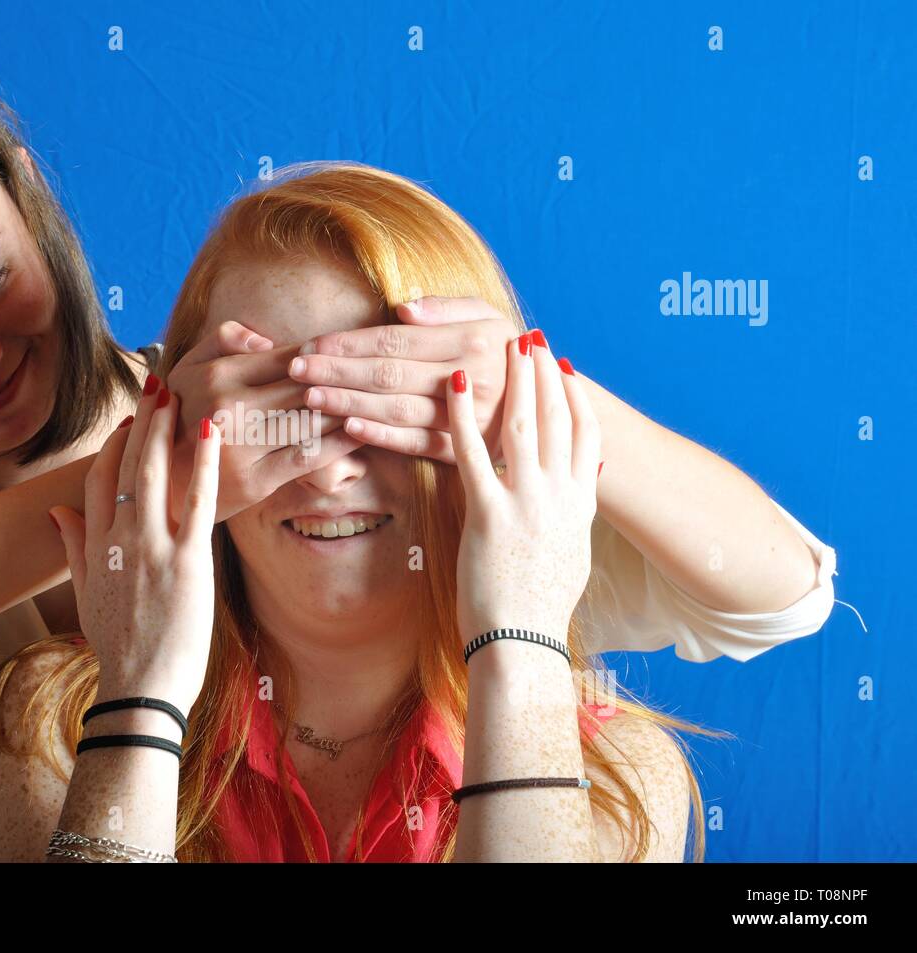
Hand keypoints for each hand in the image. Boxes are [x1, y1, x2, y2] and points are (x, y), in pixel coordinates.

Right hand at [49, 383, 221, 715]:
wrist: (141, 691)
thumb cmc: (119, 647)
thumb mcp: (86, 596)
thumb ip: (74, 549)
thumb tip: (57, 514)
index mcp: (95, 547)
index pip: (97, 481)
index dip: (113, 446)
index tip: (129, 421)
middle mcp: (120, 540)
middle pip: (126, 466)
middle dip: (142, 421)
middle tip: (156, 385)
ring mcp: (153, 549)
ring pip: (154, 474)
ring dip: (164, 428)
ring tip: (176, 393)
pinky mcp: (188, 563)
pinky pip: (197, 503)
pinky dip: (202, 464)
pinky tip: (208, 432)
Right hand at [167, 320, 362, 522]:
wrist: (161, 486)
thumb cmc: (178, 420)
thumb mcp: (186, 369)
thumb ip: (222, 339)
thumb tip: (267, 339)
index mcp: (217, 375)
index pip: (286, 357)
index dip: (323, 354)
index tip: (348, 352)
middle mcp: (230, 408)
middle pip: (305, 387)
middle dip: (343, 380)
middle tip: (376, 373)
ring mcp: (244, 446)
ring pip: (311, 420)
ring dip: (347, 410)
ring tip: (375, 400)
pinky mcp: (256, 481)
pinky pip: (309, 456)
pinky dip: (340, 444)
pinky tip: (360, 434)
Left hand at [285, 296, 513, 463]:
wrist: (550, 405)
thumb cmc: (507, 350)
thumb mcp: (489, 315)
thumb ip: (445, 308)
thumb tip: (401, 309)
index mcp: (472, 340)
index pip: (395, 341)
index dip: (350, 343)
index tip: (312, 343)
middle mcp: (470, 379)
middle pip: (388, 374)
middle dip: (337, 371)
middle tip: (296, 370)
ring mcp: (468, 418)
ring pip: (397, 409)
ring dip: (349, 403)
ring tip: (311, 398)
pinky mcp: (466, 450)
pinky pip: (417, 443)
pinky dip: (382, 436)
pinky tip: (349, 428)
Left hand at [445, 332, 600, 646]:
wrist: (523, 644)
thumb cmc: (538, 612)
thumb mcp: (569, 560)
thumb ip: (569, 525)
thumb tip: (571, 509)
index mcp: (579, 508)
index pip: (588, 438)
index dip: (578, 399)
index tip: (567, 369)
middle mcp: (560, 497)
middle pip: (559, 419)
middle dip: (545, 374)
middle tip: (533, 339)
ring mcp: (527, 503)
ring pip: (523, 425)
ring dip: (515, 379)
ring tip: (506, 344)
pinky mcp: (489, 514)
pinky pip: (474, 452)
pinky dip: (465, 414)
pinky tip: (456, 384)